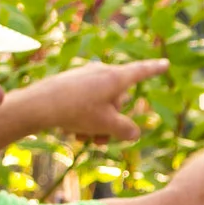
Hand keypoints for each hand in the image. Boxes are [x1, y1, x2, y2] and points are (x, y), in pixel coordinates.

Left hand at [17, 59, 169, 141]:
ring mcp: (84, 76)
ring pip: (101, 103)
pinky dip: (84, 117)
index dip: (155, 69)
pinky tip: (72, 132)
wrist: (38, 105)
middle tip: (101, 141)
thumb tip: (133, 132)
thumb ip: (126, 129)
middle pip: (118, 100)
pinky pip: (86, 101)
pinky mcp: (70, 83)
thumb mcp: (106, 125)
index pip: (141, 71)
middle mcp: (101, 72)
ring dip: (97, 124)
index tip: (165, 63)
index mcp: (115, 78)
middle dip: (112, 122)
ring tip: (84, 140)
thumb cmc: (77, 111)